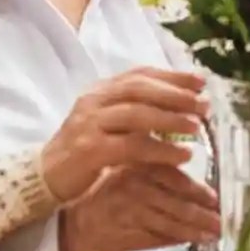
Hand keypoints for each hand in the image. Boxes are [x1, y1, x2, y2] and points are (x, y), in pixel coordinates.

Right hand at [41, 67, 207, 201]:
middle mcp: (93, 101)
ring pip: (137, 114)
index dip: (172, 76)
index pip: (139, 74)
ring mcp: (90, 124)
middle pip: (140, 89)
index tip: (200, 82)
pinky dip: (161, 149)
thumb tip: (181, 103)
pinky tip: (182, 155)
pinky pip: (132, 146)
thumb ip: (136, 110)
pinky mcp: (90, 151)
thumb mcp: (108, 123)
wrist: (45, 176)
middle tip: (204, 104)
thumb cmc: (84, 150)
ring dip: (171, 119)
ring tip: (198, 127)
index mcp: (100, 90)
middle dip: (176, 94)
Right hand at [58, 164, 220, 250]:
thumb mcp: (126, 171)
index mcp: (135, 165)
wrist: (75, 224)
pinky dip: (181, 238)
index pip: (174, 176)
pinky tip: (196, 238)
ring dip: (197, 227)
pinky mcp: (129, 232)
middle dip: (204, 212)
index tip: (216, 197)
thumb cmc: (103, 196)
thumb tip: (193, 181)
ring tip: (215, 230)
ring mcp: (132, 211)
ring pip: (172, 221)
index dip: (199, 190)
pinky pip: (162, 237)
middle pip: (178, 201)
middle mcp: (134, 186)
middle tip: (222, 217)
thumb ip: (157, 172)